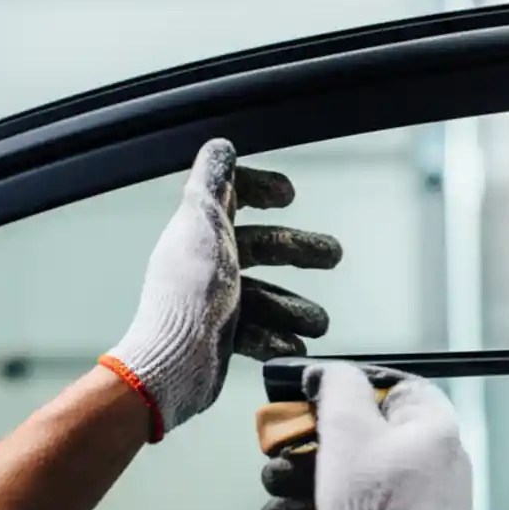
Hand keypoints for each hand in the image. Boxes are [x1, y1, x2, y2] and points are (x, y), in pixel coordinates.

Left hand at [100, 139, 341, 441]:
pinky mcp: (222, 334)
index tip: (290, 195)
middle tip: (335, 256)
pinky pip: (258, 330)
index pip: (233, 196)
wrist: (174, 363)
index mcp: (201, 229)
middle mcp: (207, 261)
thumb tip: (220, 146)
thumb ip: (213, 184)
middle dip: (300, 250)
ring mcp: (215, 299)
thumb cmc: (191, 292)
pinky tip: (294, 346)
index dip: (261, 188)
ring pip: (266, 294)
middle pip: (262, 246)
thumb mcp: (204, 225)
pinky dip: (278, 337)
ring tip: (319, 322)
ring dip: (295, 306)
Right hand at [262, 364, 471, 509]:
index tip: (317, 396)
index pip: (395, 386)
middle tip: (287, 456)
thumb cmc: (376, 504)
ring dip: (309, 487)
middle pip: (365, 436)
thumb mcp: (347, 427)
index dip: (352, 387)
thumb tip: (330, 372)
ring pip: (355, 480)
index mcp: (435, 426)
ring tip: (287, 497)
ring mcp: (423, 501)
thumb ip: (338, 385)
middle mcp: (436, 461)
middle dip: (314, 448)